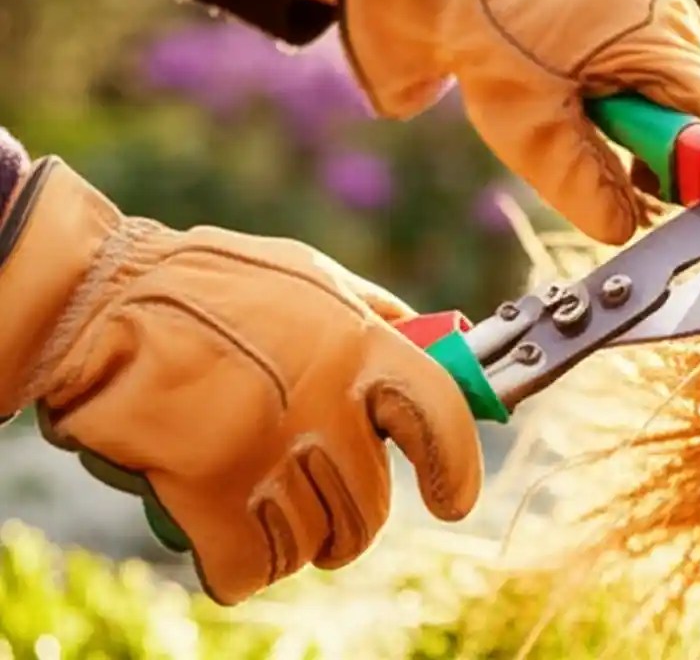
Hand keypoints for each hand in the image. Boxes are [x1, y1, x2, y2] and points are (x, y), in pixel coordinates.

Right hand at [0, 154, 482, 605]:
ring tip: (260, 503)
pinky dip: (242, 565)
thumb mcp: (314, 277)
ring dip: (291, 540)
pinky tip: (225, 535)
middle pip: (370, 508)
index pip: (440, 418)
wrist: (97, 295)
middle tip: (320, 505)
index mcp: (358, 344)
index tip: (451, 500)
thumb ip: (379, 318)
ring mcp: (262, 447)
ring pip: (312, 545)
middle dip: (348, 521)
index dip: (456, 467)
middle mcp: (320, 400)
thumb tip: (450, 343)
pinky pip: (251, 566)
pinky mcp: (203, 487)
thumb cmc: (214, 287)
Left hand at [335, 0, 699, 244]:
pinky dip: (644, 105)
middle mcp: (668, 11)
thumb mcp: (528, 130)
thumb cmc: (487, 46)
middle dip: (675, 155)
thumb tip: (626, 230)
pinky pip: (669, 74)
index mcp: (651, 30)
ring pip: (689, 94)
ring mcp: (661, 6)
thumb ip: (583, 185)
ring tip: (600, 134)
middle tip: (630, 179)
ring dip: (656, 131)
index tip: (680, 205)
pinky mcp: (648, 12)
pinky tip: (603, 109)